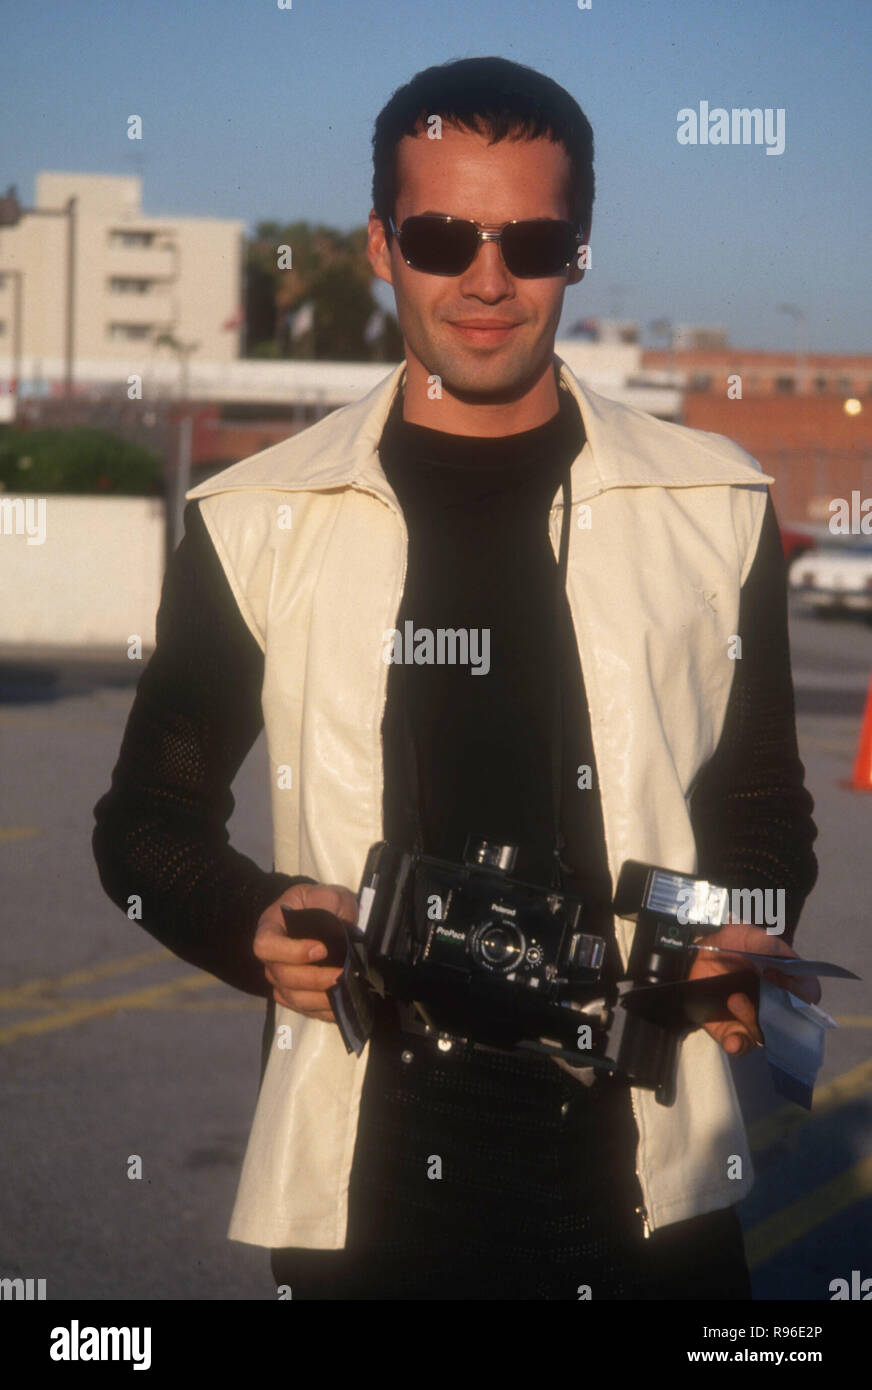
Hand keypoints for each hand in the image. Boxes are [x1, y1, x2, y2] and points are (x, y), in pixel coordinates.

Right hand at [253, 881, 357, 1021]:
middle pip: (281, 976)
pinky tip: (341, 1003)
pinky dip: (322, 1010)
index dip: (291, 952)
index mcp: (271, 928)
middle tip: (340, 974)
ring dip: (319, 998)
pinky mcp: (295, 994)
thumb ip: (326, 902)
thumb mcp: (324, 893)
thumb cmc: (320, 904)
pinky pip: (304, 1009)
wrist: (325, 915)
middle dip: (313, 979)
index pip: (266, 945)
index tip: (321, 949)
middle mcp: (271, 958)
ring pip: (292, 998)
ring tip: (344, 990)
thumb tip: (334, 921)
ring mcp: (281, 979)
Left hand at [688, 920, 821, 1057]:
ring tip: (734, 999)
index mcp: (785, 981)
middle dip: (776, 1011)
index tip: (782, 980)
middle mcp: (773, 1005)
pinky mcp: (730, 1031)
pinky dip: (738, 1045)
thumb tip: (788, 964)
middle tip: (759, 989)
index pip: (808, 995)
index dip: (802, 992)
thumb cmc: (730, 943)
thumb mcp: (750, 935)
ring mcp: (752, 1020)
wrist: (695, 954)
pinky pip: (739, 1045)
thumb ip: (770, 945)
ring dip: (752, 1020)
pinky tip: (733, 1040)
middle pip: (787, 1020)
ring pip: (763, 1033)